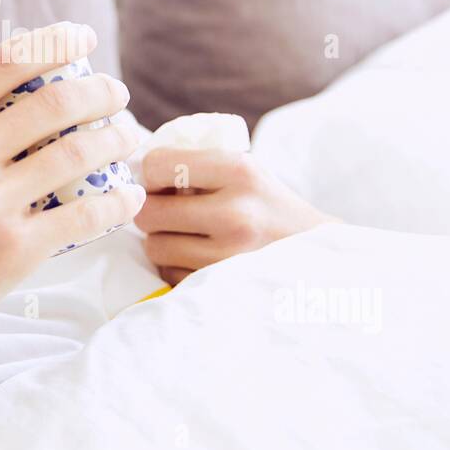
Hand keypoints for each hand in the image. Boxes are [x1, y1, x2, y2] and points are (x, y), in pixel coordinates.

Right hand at [0, 21, 146, 360]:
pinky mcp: (16, 248)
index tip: (83, 37)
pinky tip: (130, 196)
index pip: (3, 64)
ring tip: (129, 136)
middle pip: (53, 103)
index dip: (54, 42)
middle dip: (99, 91)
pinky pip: (86, 213)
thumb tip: (10, 85)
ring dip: (116, 139)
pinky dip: (118, 201)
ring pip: (77, 154)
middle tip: (117, 92)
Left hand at [133, 147, 339, 286]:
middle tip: (165, 208)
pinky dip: (174, 264)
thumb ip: (195, 164)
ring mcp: (227, 256)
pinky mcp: (222, 286)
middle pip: (148, 212)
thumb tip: (134, 170)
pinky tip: (196, 254)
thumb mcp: (245, 167)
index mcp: (238, 171)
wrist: (315, 252)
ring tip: (183, 232)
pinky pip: (169, 273)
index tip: (158, 180)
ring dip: (160, 239)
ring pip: (154, 247)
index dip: (149, 172)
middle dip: (150, 210)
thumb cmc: (268, 203)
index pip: (158, 165)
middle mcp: (234, 214)